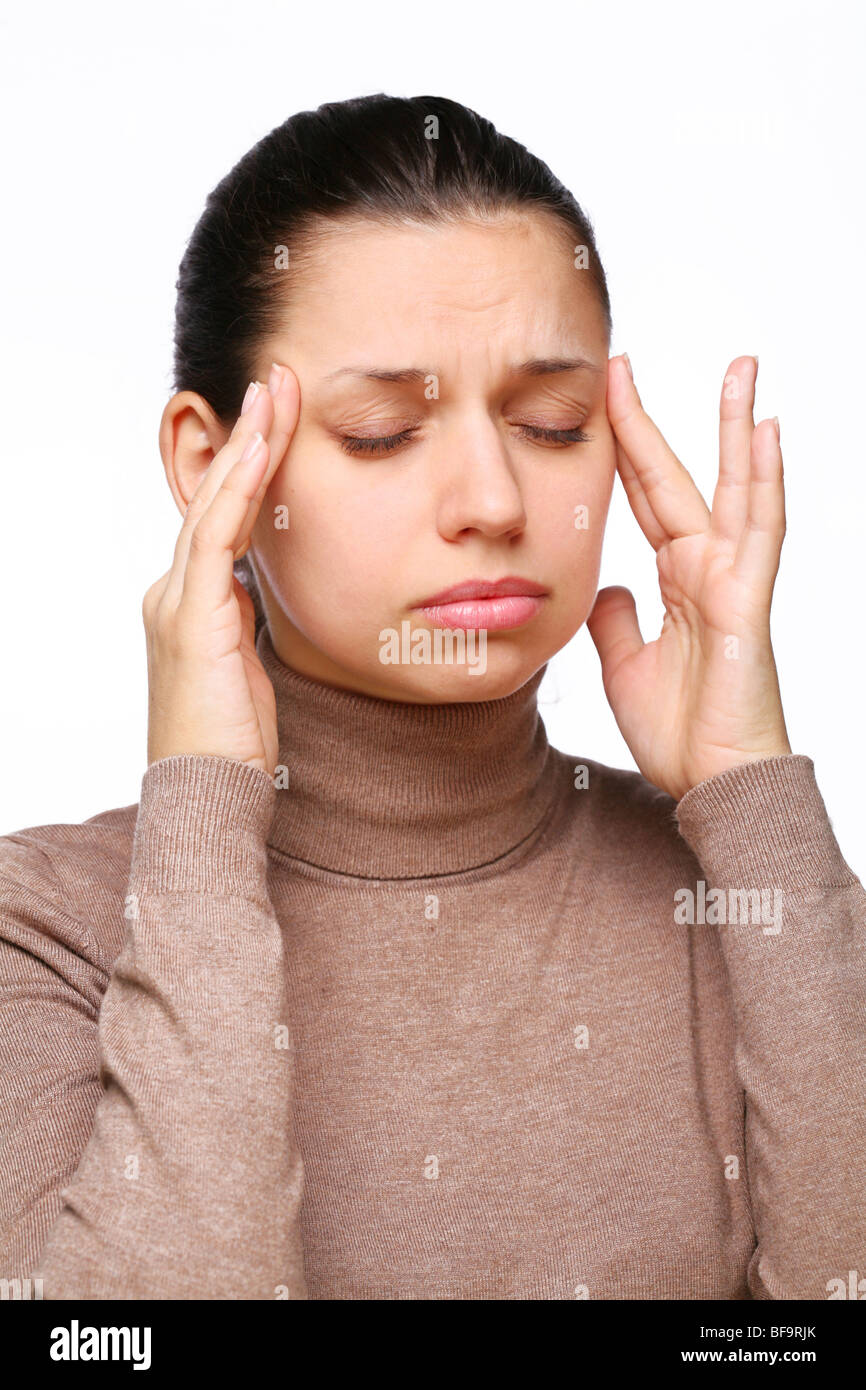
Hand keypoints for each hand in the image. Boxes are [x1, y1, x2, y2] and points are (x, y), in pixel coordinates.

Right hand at [143, 363, 299, 774]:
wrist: (209, 796)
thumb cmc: (235, 744)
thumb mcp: (248, 670)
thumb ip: (250, 625)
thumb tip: (267, 594)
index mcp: (189, 604)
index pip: (222, 518)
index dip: (251, 466)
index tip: (281, 418)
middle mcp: (173, 593)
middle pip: (214, 497)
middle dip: (249, 436)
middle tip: (277, 380)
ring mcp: (176, 602)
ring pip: (213, 505)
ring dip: (247, 445)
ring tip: (274, 392)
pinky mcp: (190, 616)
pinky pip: (216, 537)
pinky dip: (240, 489)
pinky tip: (265, 449)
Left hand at [586, 354, 791, 801]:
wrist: (711, 781)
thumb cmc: (679, 729)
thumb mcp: (625, 663)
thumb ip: (618, 618)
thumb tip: (608, 586)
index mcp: (675, 578)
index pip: (642, 495)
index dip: (621, 446)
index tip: (601, 396)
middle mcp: (705, 567)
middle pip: (676, 477)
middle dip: (651, 418)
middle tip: (629, 361)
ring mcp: (732, 579)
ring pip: (735, 486)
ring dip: (734, 426)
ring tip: (740, 368)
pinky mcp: (749, 599)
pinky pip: (761, 529)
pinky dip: (766, 479)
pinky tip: (767, 432)